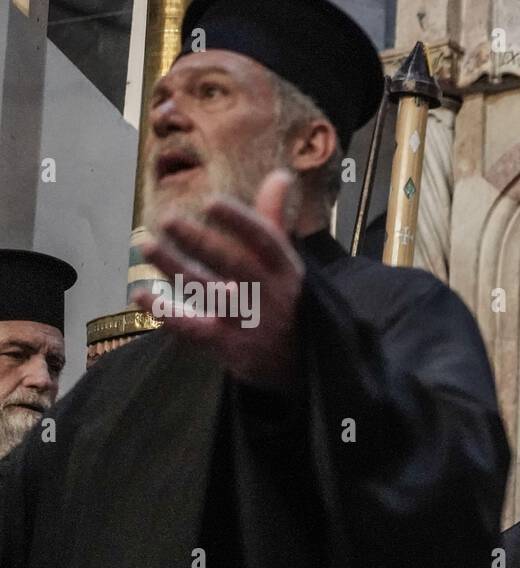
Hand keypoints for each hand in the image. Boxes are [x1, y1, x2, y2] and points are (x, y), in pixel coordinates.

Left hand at [132, 169, 305, 391]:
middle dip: (200, 242)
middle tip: (167, 219)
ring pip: (208, 292)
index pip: (265, 241)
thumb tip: (280, 174)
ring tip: (146, 244)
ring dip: (175, 268)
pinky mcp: (228, 346)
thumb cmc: (287, 301)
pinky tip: (140, 295)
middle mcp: (269, 295)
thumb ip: (274, 220)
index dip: (239, 221)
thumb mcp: (287, 263)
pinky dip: (166, 314)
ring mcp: (248, 322)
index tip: (212, 202)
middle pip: (232, 265)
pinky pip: (194, 329)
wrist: (301, 363)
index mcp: (285, 269)